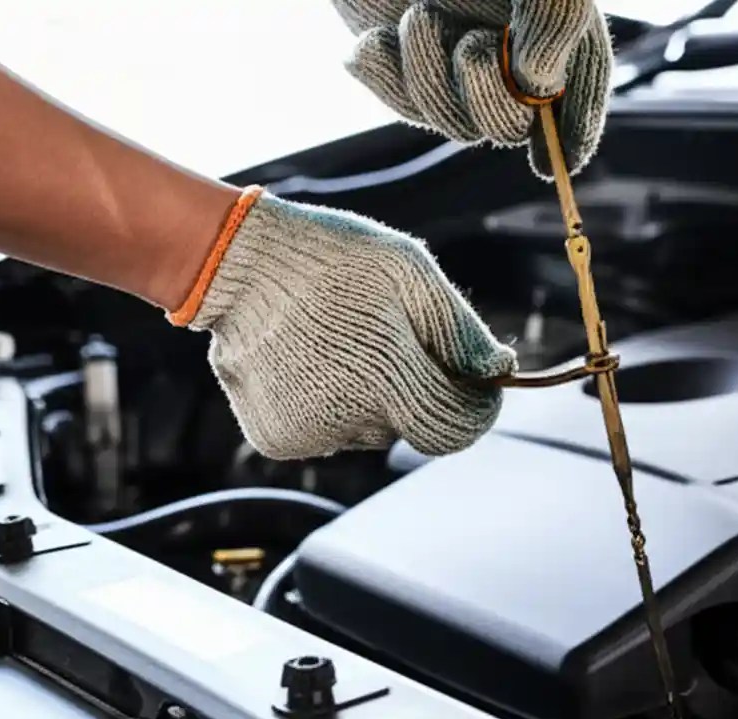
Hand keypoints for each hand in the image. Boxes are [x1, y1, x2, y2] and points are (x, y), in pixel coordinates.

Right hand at [178, 188, 517, 459]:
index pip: (457, 428)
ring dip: (371, 399)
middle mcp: (350, 417)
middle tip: (394, 342)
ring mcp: (311, 433)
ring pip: (369, 432)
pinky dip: (329, 405)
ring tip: (342, 343)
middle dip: (418, 393)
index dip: (476, 407)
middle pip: (413, 428)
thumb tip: (501, 369)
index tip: (477, 383)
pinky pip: (326, 433)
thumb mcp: (410, 273)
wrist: (237, 263)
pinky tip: (312, 362)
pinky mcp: (278, 440)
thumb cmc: (333, 259)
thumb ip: (460, 329)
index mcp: (389, 377)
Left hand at [329, 0, 612, 177]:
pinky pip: (404, 104)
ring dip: (430, 75)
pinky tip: (375, 40)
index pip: (579, 95)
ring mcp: (458, 67)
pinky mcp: (409, 67)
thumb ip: (555, 22)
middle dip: (488, 99)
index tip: (555, 162)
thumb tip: (539, 87)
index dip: (572, 134)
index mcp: (558, 30)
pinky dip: (387, 74)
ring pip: (454, 122)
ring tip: (419, 15)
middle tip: (472, 47)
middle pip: (510, 126)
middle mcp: (513, 59)